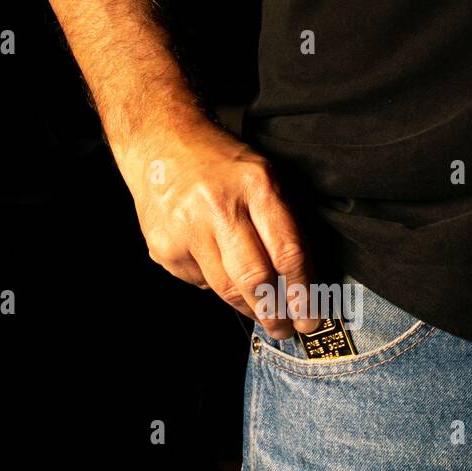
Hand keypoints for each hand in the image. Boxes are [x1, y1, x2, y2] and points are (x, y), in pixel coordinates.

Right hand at [119, 113, 319, 339]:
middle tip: (286, 329)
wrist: (160, 141)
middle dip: (275, 312)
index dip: (302, 292)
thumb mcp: (265, 176)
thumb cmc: (223, 164)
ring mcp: (186, 228)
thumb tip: (304, 284)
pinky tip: (217, 268)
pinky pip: (199, 282)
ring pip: (226, 289)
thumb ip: (286, 224)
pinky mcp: (164, 246)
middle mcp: (219, 206)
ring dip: (249, 309)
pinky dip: (214, 284)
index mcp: (256, 185)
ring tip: (263, 315)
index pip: (288, 252)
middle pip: (254, 279)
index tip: (311, 318)